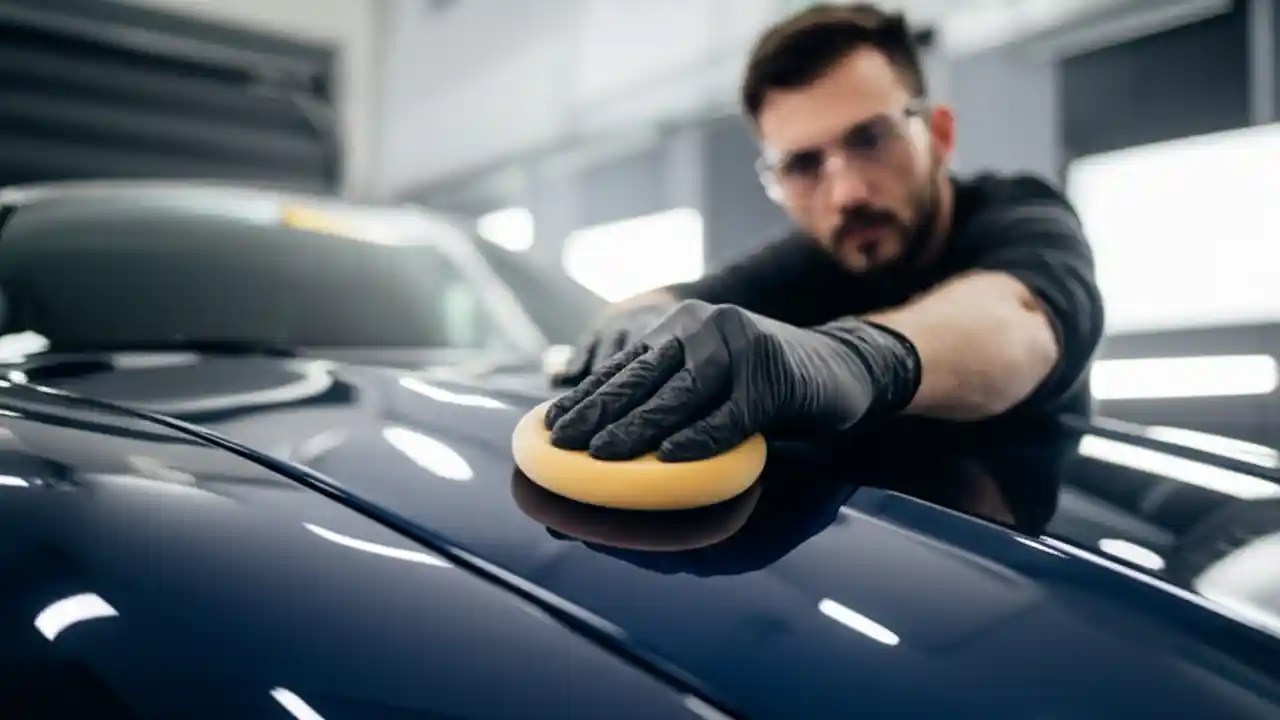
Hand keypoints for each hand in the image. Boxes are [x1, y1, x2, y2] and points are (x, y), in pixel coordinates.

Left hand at [544, 300, 919, 460]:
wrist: (841, 367)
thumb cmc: (766, 383)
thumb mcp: (710, 379)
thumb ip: (667, 397)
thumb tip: (605, 438)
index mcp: (681, 327)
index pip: (625, 365)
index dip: (587, 395)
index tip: (550, 425)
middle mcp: (704, 327)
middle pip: (642, 377)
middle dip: (598, 412)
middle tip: (562, 443)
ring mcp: (739, 348)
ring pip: (679, 395)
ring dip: (638, 429)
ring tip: (602, 455)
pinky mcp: (771, 379)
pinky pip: (729, 416)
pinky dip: (701, 440)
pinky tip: (672, 458)